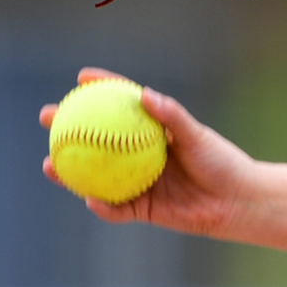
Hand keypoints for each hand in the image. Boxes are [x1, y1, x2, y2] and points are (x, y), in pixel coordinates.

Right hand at [40, 68, 254, 235]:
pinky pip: (117, 208)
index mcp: (152, 132)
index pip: (122, 107)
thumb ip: (172, 117)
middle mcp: (140, 155)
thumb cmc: (222, 164)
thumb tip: (144, 96)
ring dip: (69, 171)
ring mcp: (139, 182)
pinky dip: (102, 205)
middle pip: (95, 140)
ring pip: (95, 176)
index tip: (82, 78)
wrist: (238, 202)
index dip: (102, 90)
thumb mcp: (197, 136)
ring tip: (49, 164)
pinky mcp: (144, 208)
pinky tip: (89, 199)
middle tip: (48, 118)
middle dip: (67, 129)